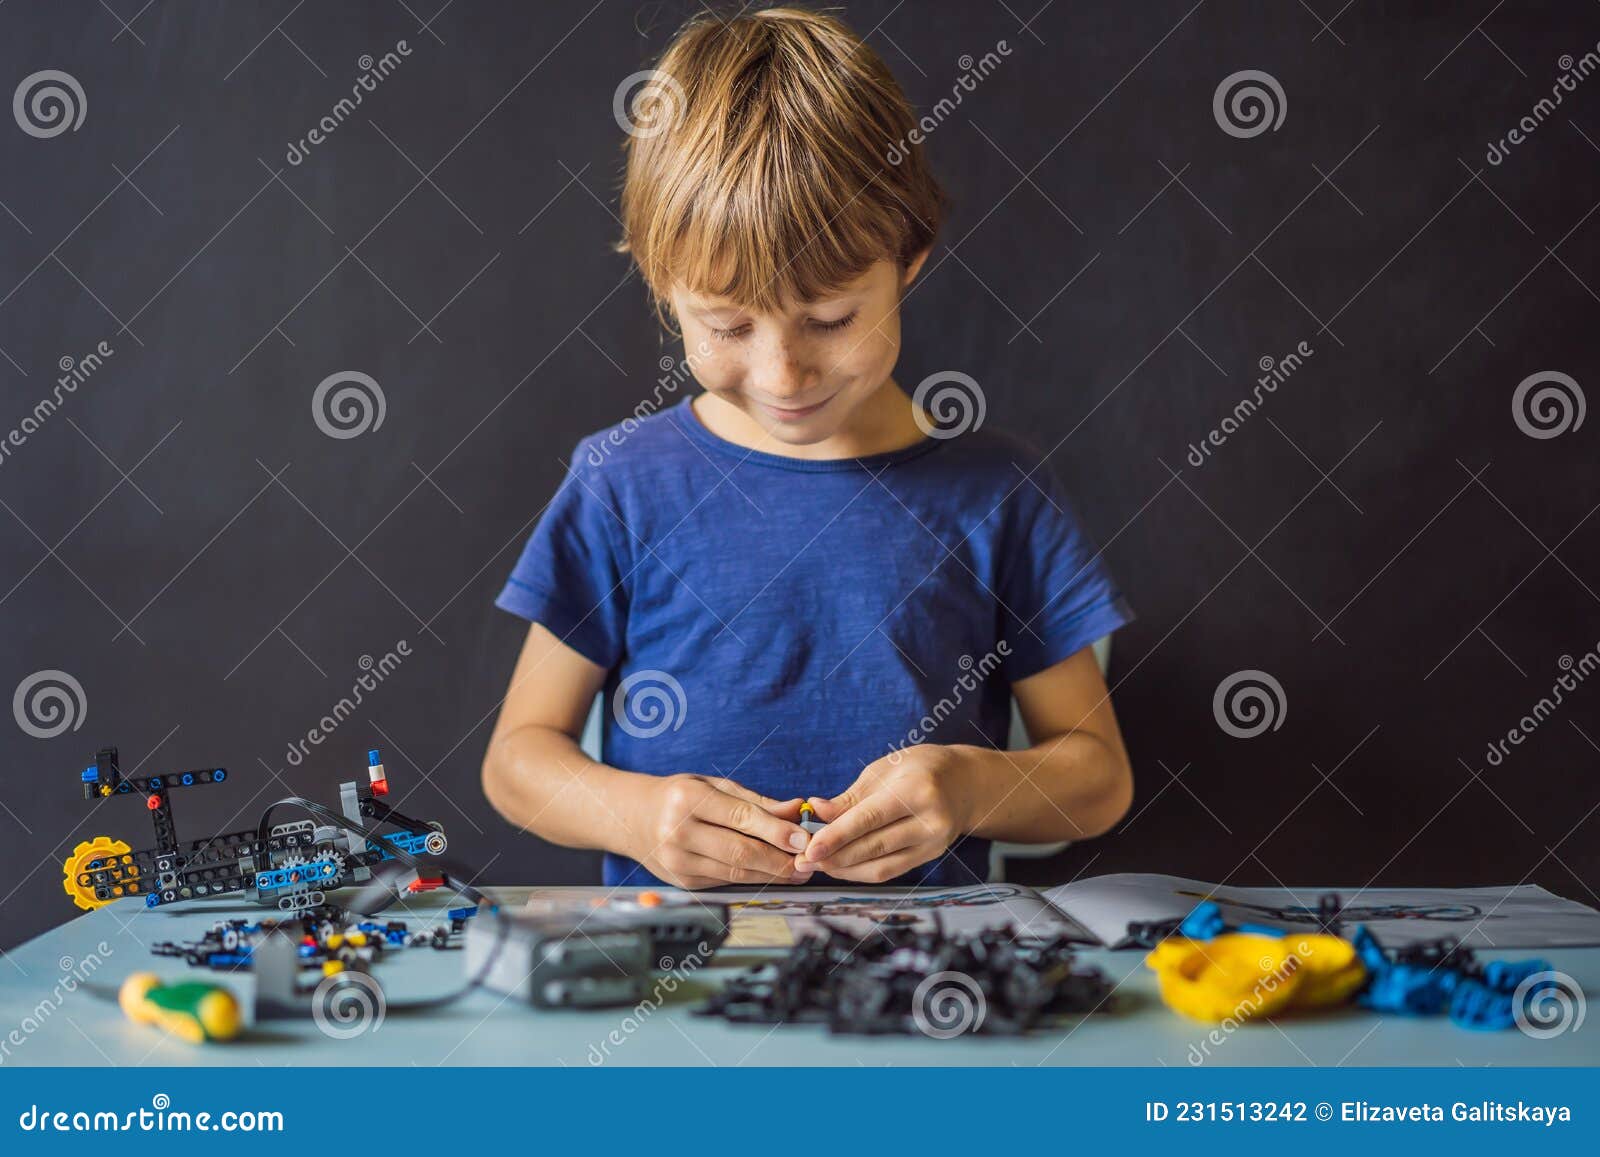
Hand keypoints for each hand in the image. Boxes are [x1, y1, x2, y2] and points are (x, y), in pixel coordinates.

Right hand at [629, 774, 814, 888]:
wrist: (632, 818)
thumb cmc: (678, 796)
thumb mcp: (713, 785)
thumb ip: (756, 801)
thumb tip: (797, 809)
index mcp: (687, 799)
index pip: (740, 818)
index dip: (776, 831)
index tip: (804, 838)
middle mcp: (678, 832)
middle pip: (740, 852)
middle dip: (779, 859)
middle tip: (808, 861)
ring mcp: (677, 861)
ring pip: (735, 872)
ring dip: (771, 874)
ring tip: (797, 870)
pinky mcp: (682, 882)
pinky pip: (726, 882)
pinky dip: (752, 879)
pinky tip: (770, 874)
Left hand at [796, 746, 973, 882]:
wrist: (964, 782)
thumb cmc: (919, 768)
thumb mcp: (883, 769)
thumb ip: (850, 797)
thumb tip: (816, 811)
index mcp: (917, 791)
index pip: (869, 819)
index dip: (837, 836)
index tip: (810, 848)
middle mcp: (929, 821)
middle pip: (873, 847)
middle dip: (834, 857)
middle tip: (803, 859)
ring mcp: (933, 843)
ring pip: (880, 866)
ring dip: (844, 869)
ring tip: (816, 864)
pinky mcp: (931, 857)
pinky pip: (890, 871)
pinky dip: (861, 872)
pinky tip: (840, 866)